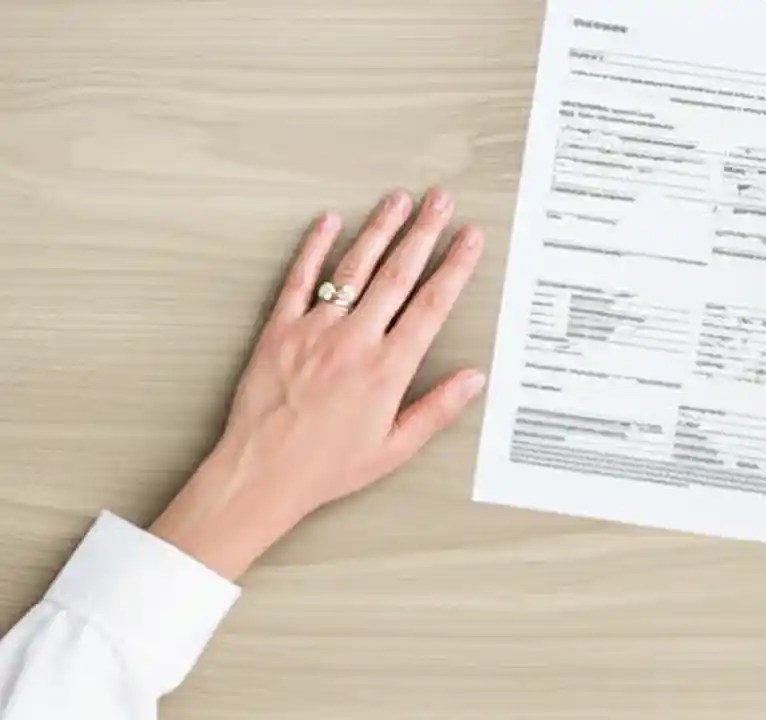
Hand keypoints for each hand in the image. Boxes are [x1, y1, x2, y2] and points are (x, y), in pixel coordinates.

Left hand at [151, 188, 486, 578]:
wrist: (262, 473)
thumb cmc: (327, 467)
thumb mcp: (394, 448)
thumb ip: (437, 409)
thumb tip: (474, 379)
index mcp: (387, 369)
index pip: (431, 305)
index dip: (455, 267)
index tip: (469, 239)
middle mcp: (354, 341)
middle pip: (398, 274)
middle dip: (424, 232)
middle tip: (440, 200)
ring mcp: (315, 331)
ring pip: (354, 268)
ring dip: (379, 230)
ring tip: (398, 200)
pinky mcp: (279, 330)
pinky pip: (299, 280)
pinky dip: (314, 248)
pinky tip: (329, 222)